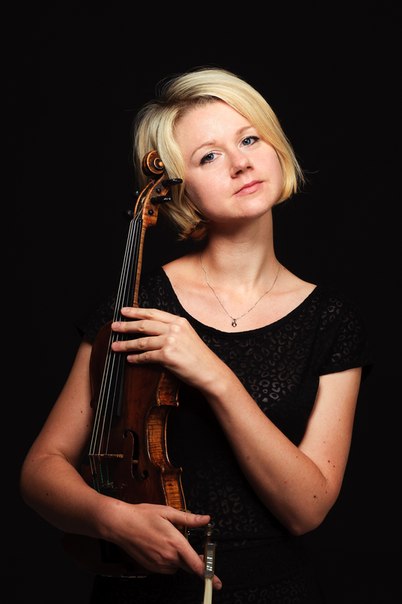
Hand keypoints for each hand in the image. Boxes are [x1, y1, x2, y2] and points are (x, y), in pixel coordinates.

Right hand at [105, 501, 221, 588]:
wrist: (121, 525)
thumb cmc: (143, 516)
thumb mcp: (168, 512)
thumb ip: (189, 519)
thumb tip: (206, 519)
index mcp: (175, 543)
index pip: (196, 564)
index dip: (209, 574)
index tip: (217, 582)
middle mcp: (168, 557)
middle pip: (189, 565)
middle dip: (194, 559)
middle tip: (197, 549)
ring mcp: (159, 564)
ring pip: (178, 566)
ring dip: (180, 558)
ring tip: (170, 540)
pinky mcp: (152, 567)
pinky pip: (167, 568)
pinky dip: (169, 560)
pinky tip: (162, 546)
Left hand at [111, 307, 226, 392]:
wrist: (209, 371)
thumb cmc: (198, 357)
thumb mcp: (187, 336)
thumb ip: (172, 330)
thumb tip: (151, 330)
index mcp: (179, 322)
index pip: (153, 313)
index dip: (136, 311)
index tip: (124, 311)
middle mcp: (174, 329)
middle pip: (144, 325)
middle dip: (126, 326)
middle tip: (114, 326)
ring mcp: (171, 341)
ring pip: (142, 341)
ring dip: (126, 344)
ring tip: (115, 346)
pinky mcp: (167, 355)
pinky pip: (146, 356)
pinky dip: (136, 358)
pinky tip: (129, 359)